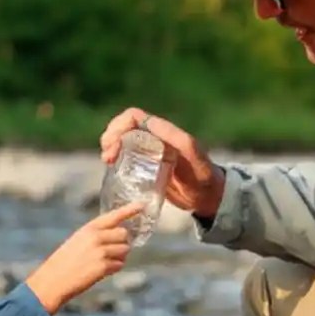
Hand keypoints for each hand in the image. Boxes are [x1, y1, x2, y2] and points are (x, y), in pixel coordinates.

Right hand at [25, 201, 141, 314]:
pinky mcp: (103, 267)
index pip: (113, 216)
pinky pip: (119, 265)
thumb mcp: (77, 242)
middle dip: (122, 242)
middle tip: (111, 251)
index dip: (129, 209)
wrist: (53, 281)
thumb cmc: (63, 263)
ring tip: (104, 262)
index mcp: (88, 229)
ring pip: (124, 250)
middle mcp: (95, 237)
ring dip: (119, 257)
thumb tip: (118, 238)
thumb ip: (95, 236)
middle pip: (124, 234)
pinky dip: (114, 268)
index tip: (142, 205)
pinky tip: (102, 271)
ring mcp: (100, 252)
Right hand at [99, 108, 226, 217]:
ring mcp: (150, 151)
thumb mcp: (192, 156)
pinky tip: (112, 168)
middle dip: (110, 136)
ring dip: (110, 145)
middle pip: (124, 126)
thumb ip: (177, 138)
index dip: (119, 127)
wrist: (208, 197)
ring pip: (122, 139)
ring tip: (107, 161)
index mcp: (164, 132)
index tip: (112, 147)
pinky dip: (115, 157)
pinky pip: (126, 155)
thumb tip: (150, 123)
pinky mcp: (147, 166)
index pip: (134, 117)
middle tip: (107, 157)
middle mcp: (155, 138)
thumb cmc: (203, 176)